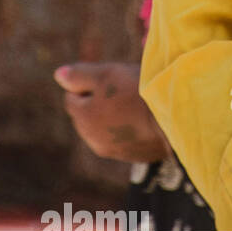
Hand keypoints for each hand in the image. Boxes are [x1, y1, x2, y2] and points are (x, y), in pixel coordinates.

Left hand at [54, 62, 171, 162]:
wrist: (174, 118)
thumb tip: (57, 74)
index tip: (110, 78)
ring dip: (114, 116)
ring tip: (138, 103)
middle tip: (125, 88)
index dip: (88, 84)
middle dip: (100, 102)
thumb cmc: (138, 91)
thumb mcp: (107, 74)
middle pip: (88, 115)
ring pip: (106, 128)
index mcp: (83, 119)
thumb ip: (80, 75)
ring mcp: (114, 151)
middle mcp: (92, 139)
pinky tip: (146, 118)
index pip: (72, 99)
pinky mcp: (134, 156)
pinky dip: (129, 129)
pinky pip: (125, 138)